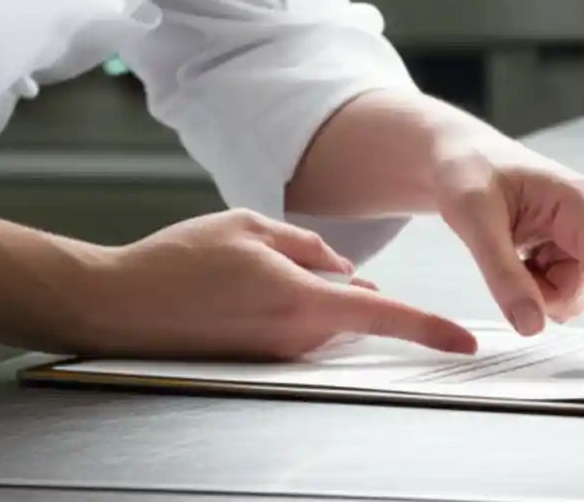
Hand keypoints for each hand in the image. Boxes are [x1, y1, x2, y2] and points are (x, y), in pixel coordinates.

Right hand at [80, 209, 477, 359]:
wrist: (120, 305)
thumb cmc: (177, 261)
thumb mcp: (248, 225)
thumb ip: (306, 244)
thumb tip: (343, 266)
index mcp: (300, 299)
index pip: (383, 313)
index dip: (429, 328)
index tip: (464, 341)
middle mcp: (294, 336)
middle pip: (350, 312)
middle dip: (344, 287)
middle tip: (288, 260)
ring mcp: (274, 353)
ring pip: (320, 320)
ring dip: (308, 294)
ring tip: (246, 269)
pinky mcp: (255, 359)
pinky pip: (293, 331)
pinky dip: (286, 307)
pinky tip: (243, 287)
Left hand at [432, 140, 583, 358]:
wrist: (460, 157)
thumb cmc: (467, 172)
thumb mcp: (474, 219)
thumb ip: (502, 275)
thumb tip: (532, 326)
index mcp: (580, 203)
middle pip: (575, 290)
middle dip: (537, 291)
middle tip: (501, 254)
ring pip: (563, 294)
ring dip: (530, 286)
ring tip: (507, 246)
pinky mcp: (572, 246)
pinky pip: (554, 288)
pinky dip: (528, 280)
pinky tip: (515, 249)